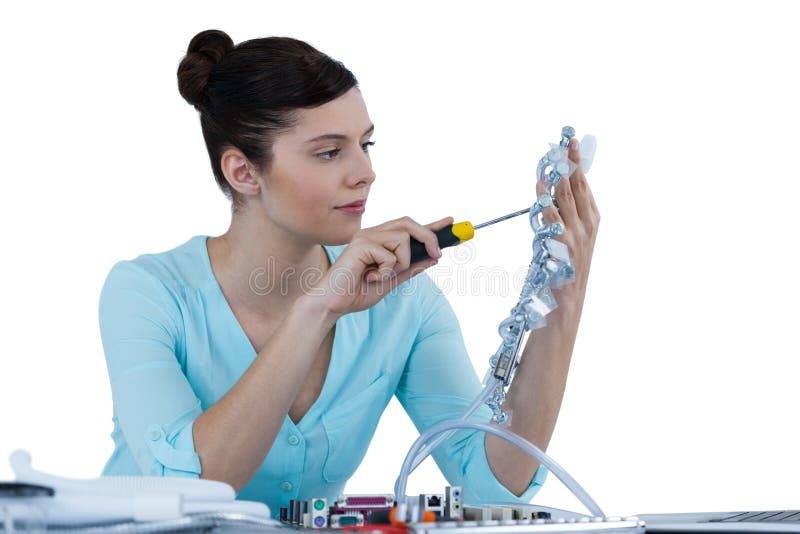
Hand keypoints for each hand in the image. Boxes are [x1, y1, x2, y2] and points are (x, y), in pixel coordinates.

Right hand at [310, 215, 454, 316]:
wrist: (331, 304)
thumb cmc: (355, 293)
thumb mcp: (390, 281)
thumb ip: (409, 268)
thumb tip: (432, 257)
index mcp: (379, 241)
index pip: (409, 227)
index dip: (431, 225)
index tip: (450, 223)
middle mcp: (372, 234)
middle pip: (409, 223)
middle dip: (428, 237)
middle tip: (438, 255)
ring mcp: (365, 237)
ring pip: (403, 238)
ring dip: (403, 261)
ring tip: (384, 275)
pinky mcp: (361, 245)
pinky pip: (390, 254)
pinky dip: (387, 270)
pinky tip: (370, 278)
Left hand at [536, 138, 600, 308]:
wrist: (565, 304)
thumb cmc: (563, 271)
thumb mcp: (569, 239)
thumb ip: (564, 216)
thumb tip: (550, 191)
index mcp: (592, 220)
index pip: (584, 185)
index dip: (577, 163)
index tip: (570, 142)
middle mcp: (588, 225)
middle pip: (578, 186)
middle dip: (571, 162)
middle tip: (564, 141)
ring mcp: (576, 235)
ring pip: (567, 197)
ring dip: (559, 175)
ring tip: (553, 155)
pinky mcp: (563, 246)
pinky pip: (553, 218)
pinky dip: (546, 200)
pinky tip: (540, 185)